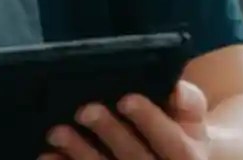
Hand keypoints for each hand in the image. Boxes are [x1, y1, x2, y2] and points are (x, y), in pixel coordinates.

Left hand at [42, 81, 210, 159]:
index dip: (150, 122)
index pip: (174, 143)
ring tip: (56, 133)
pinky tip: (47, 156)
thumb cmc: (183, 132)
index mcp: (189, 156)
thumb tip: (175, 89)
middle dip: (110, 134)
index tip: (126, 100)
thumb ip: (188, 103)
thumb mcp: (194, 117)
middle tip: (84, 110)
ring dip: (81, 154)